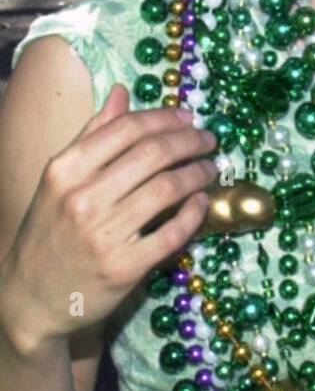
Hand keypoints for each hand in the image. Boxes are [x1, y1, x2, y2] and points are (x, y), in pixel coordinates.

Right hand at [0, 84, 217, 342]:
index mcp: (65, 170)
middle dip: (190, 142)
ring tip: (209, 169)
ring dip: (197, 174)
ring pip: (168, 189)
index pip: (127, 129)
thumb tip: (123, 93)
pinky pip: (173, 232)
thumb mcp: (60, 180)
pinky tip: (201, 203)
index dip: (165, 119)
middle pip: (153, 154)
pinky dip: (194, 213)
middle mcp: (83, 198)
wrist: (30, 298)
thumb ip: (93, 135)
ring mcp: (104, 234)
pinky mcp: (125, 267)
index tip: (188, 118)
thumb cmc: (48, 232)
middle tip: (208, 142)